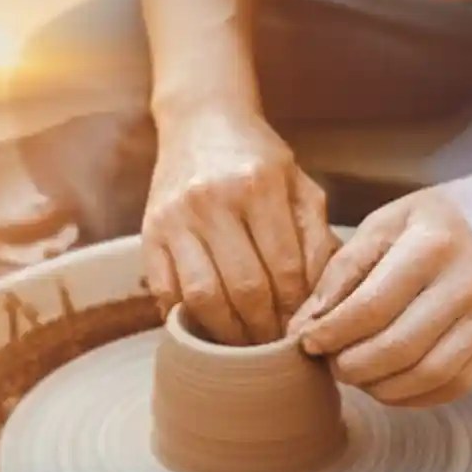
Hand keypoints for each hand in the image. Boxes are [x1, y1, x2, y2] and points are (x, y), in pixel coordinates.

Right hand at [142, 106, 335, 344]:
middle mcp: (214, 201)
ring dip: (226, 332)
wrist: (201, 121)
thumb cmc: (258, 158)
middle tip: (276, 350)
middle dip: (265, 329)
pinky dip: (184, 318)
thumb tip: (321, 298)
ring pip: (202, 296)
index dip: (296, 310)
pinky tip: (205, 329)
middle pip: (245, 288)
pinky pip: (165, 290)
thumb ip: (316, 236)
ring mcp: (176, 218)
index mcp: (259, 186)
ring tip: (244, 346)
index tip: (304, 332)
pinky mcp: (149, 233)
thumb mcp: (299, 184)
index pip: (285, 269)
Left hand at [288, 188, 471, 407]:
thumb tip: (303, 328)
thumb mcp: (380, 228)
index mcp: (432, 245)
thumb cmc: (425, 225)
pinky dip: (413, 396)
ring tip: (355, 374)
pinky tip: (388, 384)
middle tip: (330, 363)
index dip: (332, 333)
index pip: (371, 307)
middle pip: (398, 347)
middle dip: (352, 365)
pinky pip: (455, 385)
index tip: (308, 342)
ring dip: (380, 386)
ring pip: (427, 374)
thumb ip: (340, 275)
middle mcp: (469, 282)